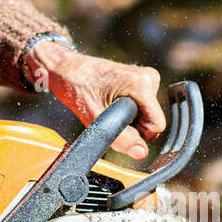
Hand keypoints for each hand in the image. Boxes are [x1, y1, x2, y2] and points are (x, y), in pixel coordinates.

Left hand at [25, 41, 166, 159]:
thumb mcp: (94, 117)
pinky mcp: (142, 80)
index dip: (137, 134)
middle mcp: (149, 78)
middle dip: (132, 125)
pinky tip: (110, 101)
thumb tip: (141, 153)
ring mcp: (147, 77)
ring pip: (146, 116)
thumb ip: (119, 137)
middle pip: (151, 121)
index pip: (156, 126)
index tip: (114, 123)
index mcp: (142, 84)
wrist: (66, 69)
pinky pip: (142, 107)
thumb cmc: (76, 87)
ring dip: (128, 118)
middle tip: (106, 112)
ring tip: (106, 104)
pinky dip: (128, 110)